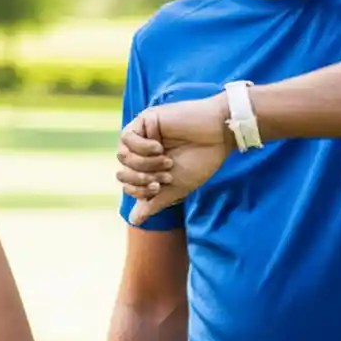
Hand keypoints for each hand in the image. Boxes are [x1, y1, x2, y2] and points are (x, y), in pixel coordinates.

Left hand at [117, 94, 232, 224]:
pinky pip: (127, 137)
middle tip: (165, 177)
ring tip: (167, 161)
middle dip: (142, 179)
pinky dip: (142, 147)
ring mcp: (143, 135)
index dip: (139, 191)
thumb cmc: (201, 161)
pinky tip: (159, 147)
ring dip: (145, 164)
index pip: (128, 185)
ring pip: (123, 156)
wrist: (218, 136)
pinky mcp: (145, 120)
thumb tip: (132, 221)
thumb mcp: (175, 188)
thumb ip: (153, 203)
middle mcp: (142, 152)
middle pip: (122, 172)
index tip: (161, 187)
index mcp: (149, 168)